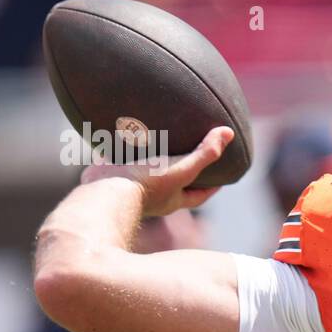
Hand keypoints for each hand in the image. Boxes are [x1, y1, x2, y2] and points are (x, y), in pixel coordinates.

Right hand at [80, 125, 232, 217]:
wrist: (103, 192)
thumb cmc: (145, 185)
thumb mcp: (181, 169)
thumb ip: (204, 153)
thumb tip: (228, 133)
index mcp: (172, 199)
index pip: (199, 196)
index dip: (211, 187)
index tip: (220, 177)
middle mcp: (153, 197)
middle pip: (172, 185)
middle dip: (180, 172)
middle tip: (189, 155)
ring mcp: (129, 189)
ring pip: (143, 172)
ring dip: (148, 158)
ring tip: (154, 139)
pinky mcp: (109, 177)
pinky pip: (117, 161)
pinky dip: (120, 149)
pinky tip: (119, 131)